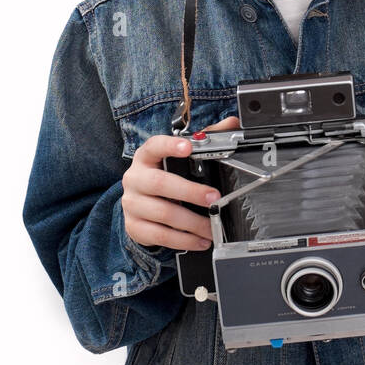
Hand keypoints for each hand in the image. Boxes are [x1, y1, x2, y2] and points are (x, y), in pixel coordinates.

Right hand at [121, 115, 239, 251]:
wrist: (139, 206)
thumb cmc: (163, 177)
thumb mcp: (179, 159)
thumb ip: (205, 139)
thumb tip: (232, 123)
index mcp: (146, 157)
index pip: (154, 146)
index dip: (170, 146)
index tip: (188, 147)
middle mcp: (135, 178)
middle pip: (160, 183)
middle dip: (190, 192)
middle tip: (214, 198)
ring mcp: (132, 204)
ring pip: (163, 213)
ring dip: (192, 222)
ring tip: (211, 227)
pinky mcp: (134, 226)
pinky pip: (160, 235)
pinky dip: (184, 240)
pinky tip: (199, 240)